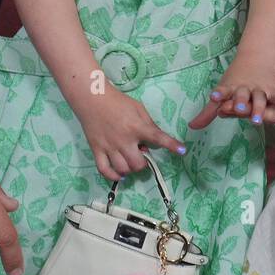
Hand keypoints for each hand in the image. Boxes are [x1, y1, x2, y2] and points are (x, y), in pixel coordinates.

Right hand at [70, 88, 185, 181]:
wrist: (92, 98)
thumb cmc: (118, 102)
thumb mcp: (138, 108)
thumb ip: (149, 124)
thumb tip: (157, 141)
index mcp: (136, 126)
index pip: (157, 138)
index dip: (171, 145)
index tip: (182, 150)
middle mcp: (123, 139)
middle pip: (138, 164)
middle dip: (143, 163)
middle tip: (140, 154)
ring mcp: (109, 146)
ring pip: (123, 169)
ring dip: (130, 169)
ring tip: (129, 160)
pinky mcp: (96, 150)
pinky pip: (104, 170)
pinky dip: (113, 176)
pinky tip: (119, 173)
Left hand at [188, 60, 274, 129]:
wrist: (256, 62)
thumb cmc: (235, 83)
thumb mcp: (221, 95)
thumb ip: (207, 113)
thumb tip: (191, 127)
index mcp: (230, 88)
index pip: (223, 90)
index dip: (219, 93)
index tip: (214, 96)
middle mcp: (245, 88)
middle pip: (242, 95)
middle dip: (240, 102)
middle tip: (238, 109)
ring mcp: (260, 90)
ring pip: (260, 98)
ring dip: (258, 107)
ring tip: (257, 120)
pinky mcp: (274, 93)